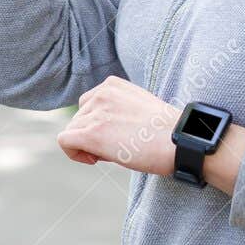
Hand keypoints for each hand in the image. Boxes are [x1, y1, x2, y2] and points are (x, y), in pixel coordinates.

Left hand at [56, 75, 181, 176]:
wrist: (180, 141)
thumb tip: (102, 130)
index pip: (89, 103)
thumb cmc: (167, 131)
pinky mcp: (91, 134)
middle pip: (79, 117)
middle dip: (92, 135)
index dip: (96, 122)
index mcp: (112, 85)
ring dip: (86, 145)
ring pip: (72, 130)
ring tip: (111, 154)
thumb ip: (118, 109)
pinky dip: (73, 152)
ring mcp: (95, 113)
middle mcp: (100, 94)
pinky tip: (93, 160)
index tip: (113, 136)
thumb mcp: (139, 107)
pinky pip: (64, 141)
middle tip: (115, 148)